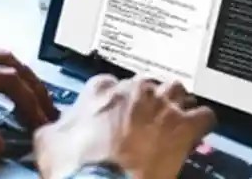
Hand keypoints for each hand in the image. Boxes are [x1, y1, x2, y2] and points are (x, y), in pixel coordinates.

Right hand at [34, 76, 215, 178]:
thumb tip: (53, 130)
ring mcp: (162, 106)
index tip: (112, 117)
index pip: (108, 84)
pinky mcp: (185, 127)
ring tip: (173, 120)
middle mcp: (134, 90)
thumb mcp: (47, 143)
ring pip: (177, 91)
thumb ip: (53, 127)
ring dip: (176, 104)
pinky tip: (197, 133)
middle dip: (145, 101)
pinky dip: (202, 123)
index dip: (111, 102)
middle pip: (146, 85)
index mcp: (101, 89)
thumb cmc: (76, 168)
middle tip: (142, 122)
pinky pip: (205, 115)